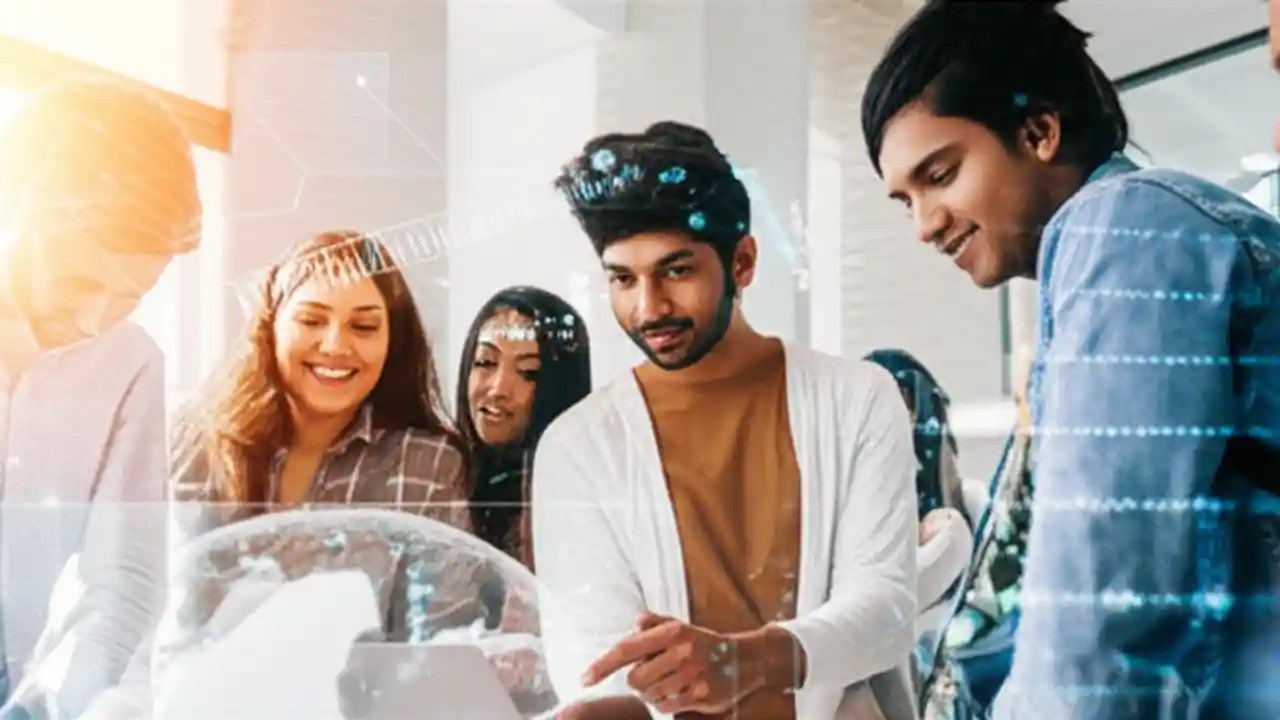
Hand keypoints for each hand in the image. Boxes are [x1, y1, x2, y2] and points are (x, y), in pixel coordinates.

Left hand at [583, 614, 762, 715]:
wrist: (745, 659)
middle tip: (653, 674)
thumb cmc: (704, 643)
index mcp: (672, 632)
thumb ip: (656, 624)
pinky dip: (666, 703)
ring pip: (649, 695)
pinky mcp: (700, 695)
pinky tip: (679, 691)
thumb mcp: (681, 627)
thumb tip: (637, 622)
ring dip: (653, 692)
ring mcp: (691, 675)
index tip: (585, 678)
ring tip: (670, 681)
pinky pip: (666, 706)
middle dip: (637, 680)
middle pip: (635, 679)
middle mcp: (681, 652)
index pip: (628, 649)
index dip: (603, 665)